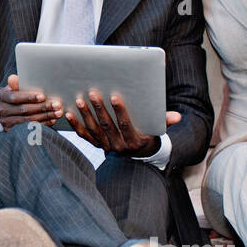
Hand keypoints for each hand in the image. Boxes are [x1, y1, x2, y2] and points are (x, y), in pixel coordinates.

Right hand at [0, 74, 62, 130]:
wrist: (3, 111)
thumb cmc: (12, 96)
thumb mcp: (12, 88)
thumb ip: (16, 84)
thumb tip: (14, 78)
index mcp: (2, 97)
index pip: (15, 97)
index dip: (29, 97)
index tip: (43, 96)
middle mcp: (2, 110)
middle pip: (24, 110)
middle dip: (42, 107)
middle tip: (56, 104)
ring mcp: (6, 122)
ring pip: (28, 120)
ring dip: (45, 116)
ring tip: (58, 112)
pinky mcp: (12, 130)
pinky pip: (30, 128)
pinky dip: (43, 123)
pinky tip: (52, 120)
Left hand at [64, 91, 181, 156]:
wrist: (138, 153)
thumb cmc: (148, 134)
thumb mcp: (157, 130)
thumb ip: (165, 121)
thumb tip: (177, 117)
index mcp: (133, 142)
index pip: (126, 125)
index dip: (120, 111)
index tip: (115, 96)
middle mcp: (118, 147)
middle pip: (107, 126)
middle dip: (99, 109)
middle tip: (93, 93)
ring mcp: (106, 147)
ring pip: (94, 130)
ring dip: (86, 115)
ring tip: (80, 100)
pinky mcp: (96, 145)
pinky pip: (84, 136)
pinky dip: (76, 125)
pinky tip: (69, 114)